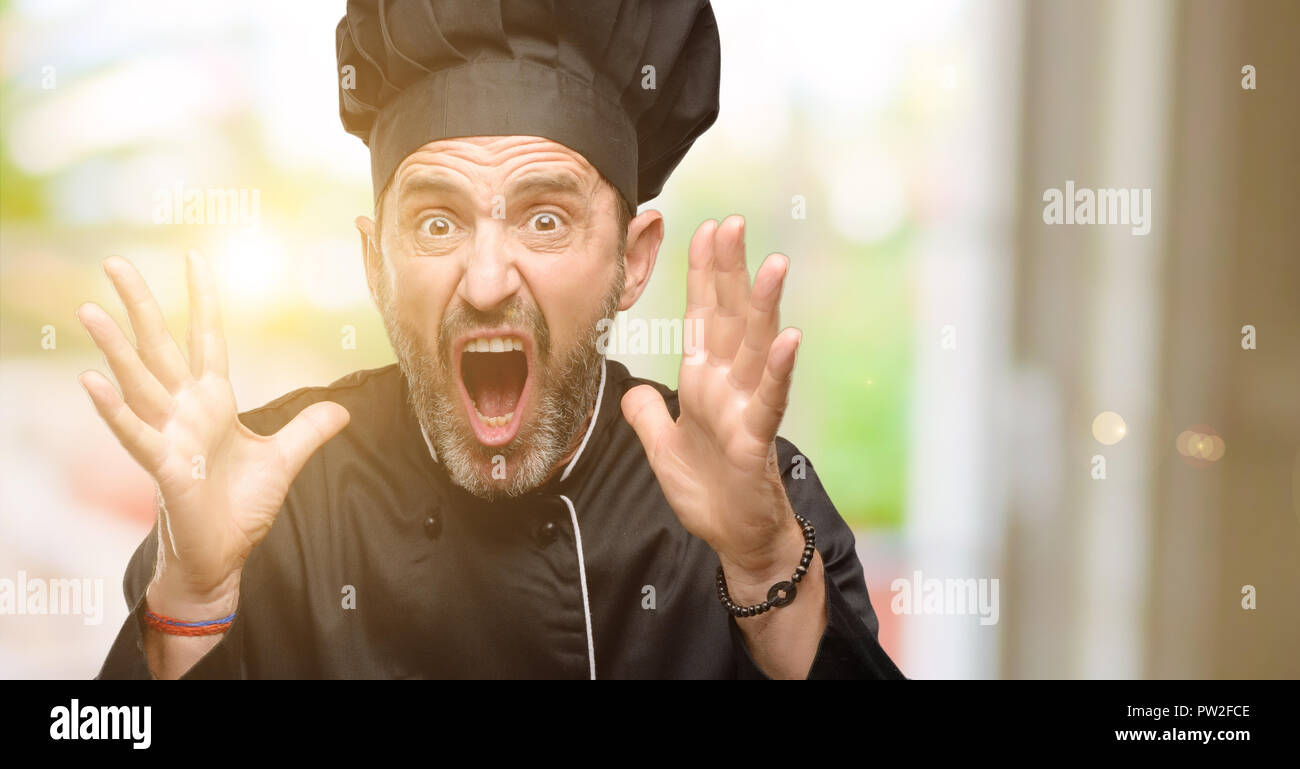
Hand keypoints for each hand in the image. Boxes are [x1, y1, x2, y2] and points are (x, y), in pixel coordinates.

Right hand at [77, 250, 349, 607]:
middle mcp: (184, 412)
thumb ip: (309, 430)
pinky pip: (135, 435)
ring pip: (138, 382)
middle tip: (114, 262)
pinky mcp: (164, 469)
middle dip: (139, 306)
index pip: (206, 339)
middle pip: (160, 347)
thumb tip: (342, 409)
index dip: (202, 300)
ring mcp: (170, 437)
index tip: (193, 257)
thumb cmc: (241, 507)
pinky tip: (91, 382)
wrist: (224, 555)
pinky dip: (113, 411)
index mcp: (213, 402)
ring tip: (90, 309)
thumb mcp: (285, 460)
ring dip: (114, 347)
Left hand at [621, 216, 802, 579]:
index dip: (703, 275)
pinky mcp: (757, 439)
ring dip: (763, 306)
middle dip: (730, 271)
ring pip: (755, 348)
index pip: (702, 317)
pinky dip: (778, 369)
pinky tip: (789, 338)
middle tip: (734, 223)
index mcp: (703, 381)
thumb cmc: (708, 492)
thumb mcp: (662, 448)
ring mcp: (746, 409)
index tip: (706, 230)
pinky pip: (769, 400)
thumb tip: (631, 388)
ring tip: (773, 263)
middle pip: (729, 317)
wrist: (734, 539)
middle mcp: (728, 385)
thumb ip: (647, 415)